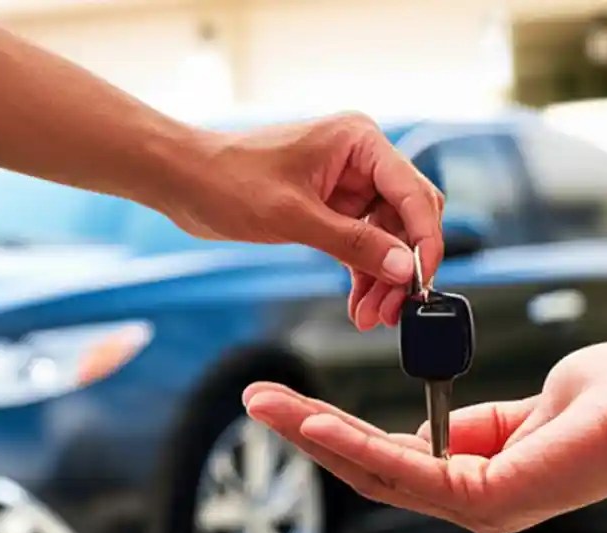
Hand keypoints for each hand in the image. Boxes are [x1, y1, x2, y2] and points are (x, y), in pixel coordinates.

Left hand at [169, 112, 443, 330]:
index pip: (414, 193)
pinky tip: (358, 305)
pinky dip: (362, 273)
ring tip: (370, 317)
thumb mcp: (293, 217)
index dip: (424, 241)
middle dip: (402, 266)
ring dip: (382, 278)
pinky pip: (360, 244)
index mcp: (359, 141)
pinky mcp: (330, 207)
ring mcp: (346, 183)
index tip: (422, 283)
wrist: (182, 180)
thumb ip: (353, 243)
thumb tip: (404, 268)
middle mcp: (360, 158)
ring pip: (386, 237)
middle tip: (392, 310)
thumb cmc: (227, 180)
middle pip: (406, 218)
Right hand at [242, 343, 606, 532]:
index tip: (296, 403)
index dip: (338, 432)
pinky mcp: (484, 498)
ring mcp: (476, 507)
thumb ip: (475, 423)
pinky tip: (316, 422)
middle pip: (370, 468)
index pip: (391, 460)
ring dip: (315, 437)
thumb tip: (432, 430)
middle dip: (308, 434)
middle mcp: (471, 502)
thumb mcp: (522, 408)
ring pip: (375, 471)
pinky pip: (404, 469)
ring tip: (266, 406)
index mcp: (478, 481)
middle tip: (258, 400)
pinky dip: (355, 444)